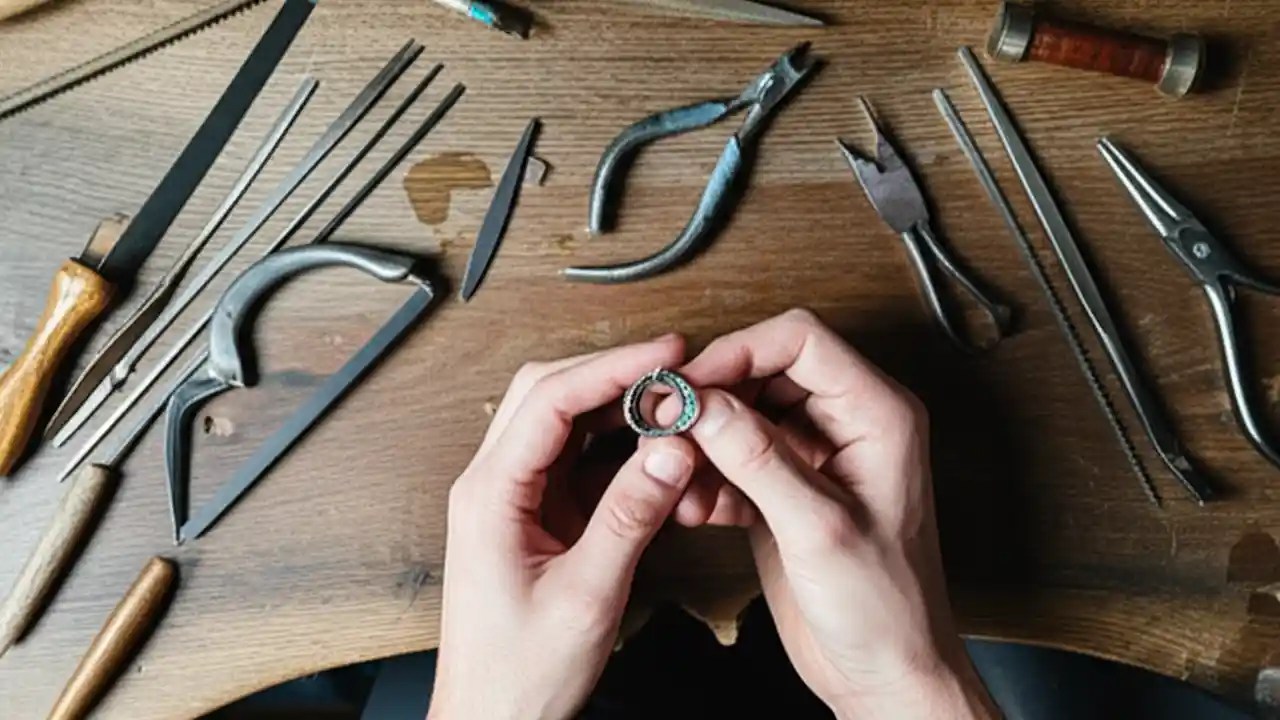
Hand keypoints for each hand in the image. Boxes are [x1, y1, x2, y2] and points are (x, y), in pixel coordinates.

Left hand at [430, 335, 698, 719]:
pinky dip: (615, 449)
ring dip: (616, 409)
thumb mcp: (588, 595)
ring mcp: (510, 499)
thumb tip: (672, 450)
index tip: (665, 355)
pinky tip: (654, 452)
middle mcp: (492, 486)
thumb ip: (631, 517)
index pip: (550, 400)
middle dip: (613, 373)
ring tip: (672, 406)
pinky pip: (574, 461)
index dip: (612, 367)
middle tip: (674, 368)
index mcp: (490, 496)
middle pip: (548, 394)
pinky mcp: (532, 516)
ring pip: (562, 423)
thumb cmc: (518, 674)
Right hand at [677, 309, 997, 718]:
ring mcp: (814, 457)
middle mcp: (847, 425)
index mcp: (878, 415)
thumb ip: (758, 459)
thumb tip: (705, 404)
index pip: (801, 341)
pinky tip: (693, 508)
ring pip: (742, 416)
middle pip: (764, 371)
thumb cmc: (887, 609)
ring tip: (677, 476)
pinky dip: (707, 479)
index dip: (739, 351)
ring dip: (703, 443)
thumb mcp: (819, 529)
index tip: (691, 382)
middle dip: (712, 397)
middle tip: (667, 423)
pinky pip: (734, 460)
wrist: (884, 674)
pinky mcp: (785, 489)